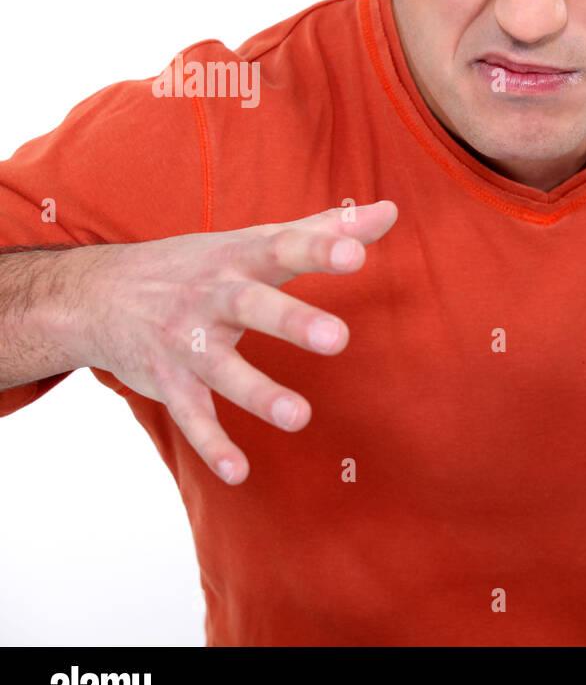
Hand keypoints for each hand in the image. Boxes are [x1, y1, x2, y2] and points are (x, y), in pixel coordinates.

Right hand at [63, 201, 398, 483]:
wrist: (97, 293)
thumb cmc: (199, 265)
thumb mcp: (255, 240)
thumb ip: (325, 230)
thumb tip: (389, 212)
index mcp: (241, 258)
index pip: (285, 248)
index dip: (320, 249)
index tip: (357, 253)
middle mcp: (213, 298)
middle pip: (253, 307)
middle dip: (292, 322)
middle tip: (337, 338)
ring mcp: (187, 342)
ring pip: (222, 369)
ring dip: (258, 393)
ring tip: (298, 417)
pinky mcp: (169, 383)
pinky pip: (191, 417)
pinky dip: (212, 446)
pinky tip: (239, 473)